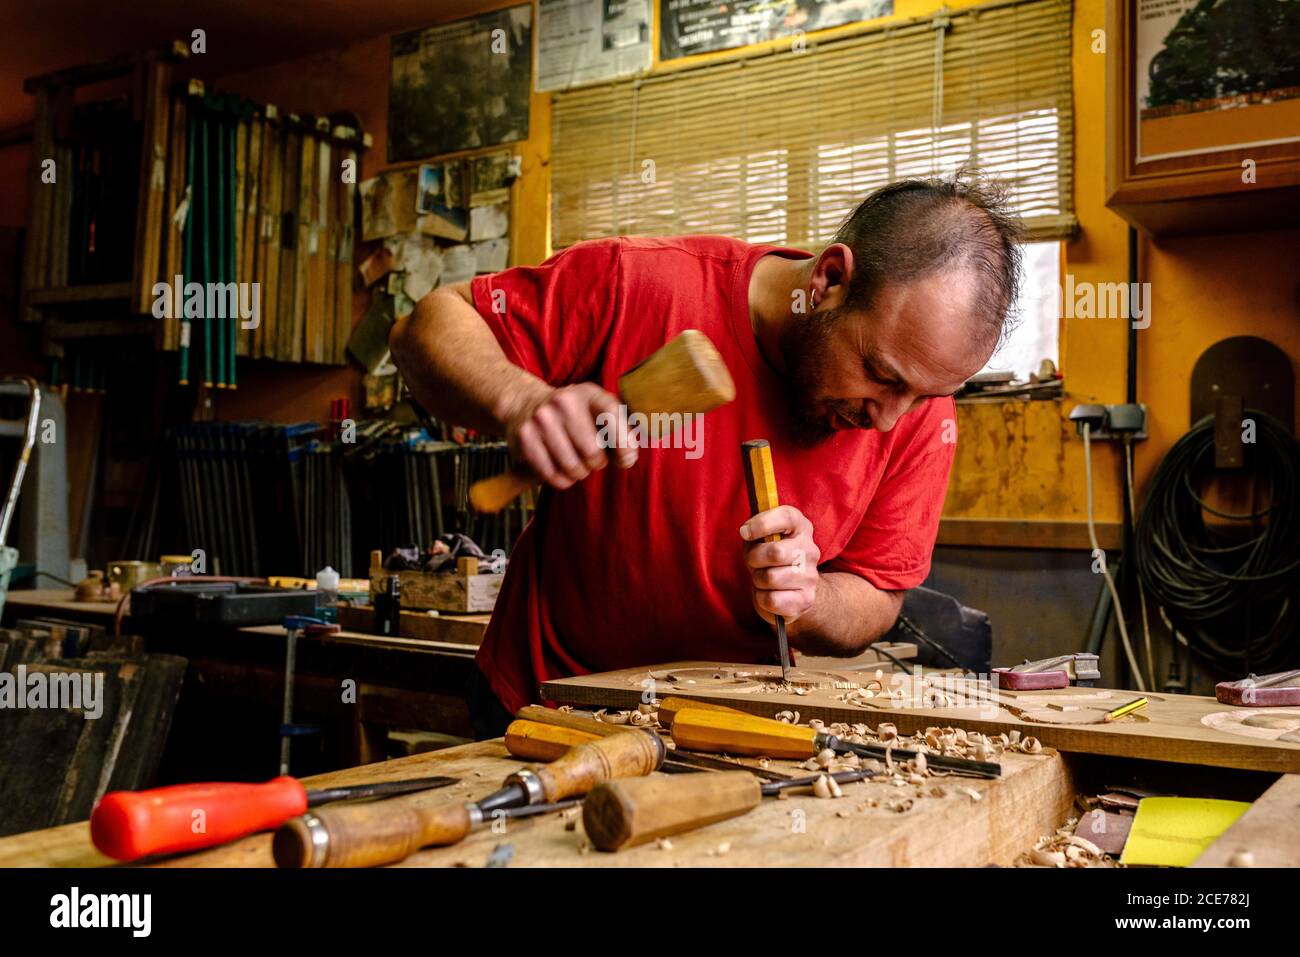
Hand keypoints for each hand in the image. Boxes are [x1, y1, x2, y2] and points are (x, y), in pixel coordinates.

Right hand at [502, 382, 635, 489]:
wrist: (525, 403)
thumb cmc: (572, 414)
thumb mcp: (595, 407)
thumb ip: (619, 426)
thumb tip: (629, 456)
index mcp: (588, 393)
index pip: (612, 416)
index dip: (624, 443)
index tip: (627, 459)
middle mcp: (563, 403)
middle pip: (592, 452)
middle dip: (598, 462)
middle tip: (594, 458)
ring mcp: (542, 420)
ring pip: (573, 468)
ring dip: (580, 472)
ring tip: (577, 462)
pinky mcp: (525, 439)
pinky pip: (552, 476)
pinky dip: (562, 480)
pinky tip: (562, 469)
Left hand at [740, 505, 820, 624]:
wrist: (793, 590)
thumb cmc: (769, 557)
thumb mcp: (760, 538)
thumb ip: (753, 530)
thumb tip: (746, 532)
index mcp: (801, 527)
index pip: (787, 517)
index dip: (763, 523)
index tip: (745, 532)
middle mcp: (810, 550)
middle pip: (776, 552)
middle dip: (754, 558)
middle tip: (754, 562)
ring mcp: (810, 576)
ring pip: (770, 578)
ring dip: (757, 580)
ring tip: (762, 578)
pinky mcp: (805, 600)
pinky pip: (771, 600)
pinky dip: (761, 598)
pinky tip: (767, 593)